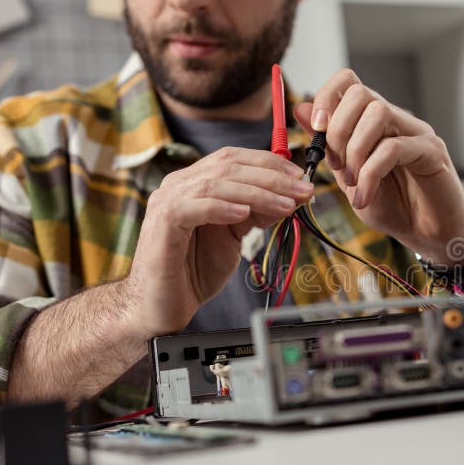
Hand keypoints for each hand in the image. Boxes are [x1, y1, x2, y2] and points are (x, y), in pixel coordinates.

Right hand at [125, 147, 313, 336]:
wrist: (161, 305)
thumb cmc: (194, 270)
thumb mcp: (235, 236)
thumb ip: (257, 213)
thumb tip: (292, 197)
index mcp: (195, 182)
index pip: (234, 158)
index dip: (270, 164)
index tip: (301, 178)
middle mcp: (179, 185)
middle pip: (228, 166)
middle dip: (271, 177)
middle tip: (302, 191)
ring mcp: (167, 201)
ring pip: (216, 183)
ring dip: (257, 193)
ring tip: (285, 206)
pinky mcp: (163, 223)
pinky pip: (195, 206)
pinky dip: (222, 207)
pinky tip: (245, 214)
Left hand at [293, 69, 463, 265]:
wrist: (427, 234)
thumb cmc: (392, 206)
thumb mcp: (349, 177)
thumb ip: (328, 147)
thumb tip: (300, 109)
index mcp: (374, 122)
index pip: (349, 83)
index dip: (327, 99)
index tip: (317, 132)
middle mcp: (397, 120)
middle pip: (360, 93)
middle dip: (337, 129)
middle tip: (337, 165)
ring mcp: (416, 133)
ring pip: (378, 113)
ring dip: (355, 150)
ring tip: (353, 183)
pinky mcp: (432, 151)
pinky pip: (394, 148)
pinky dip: (370, 174)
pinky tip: (364, 197)